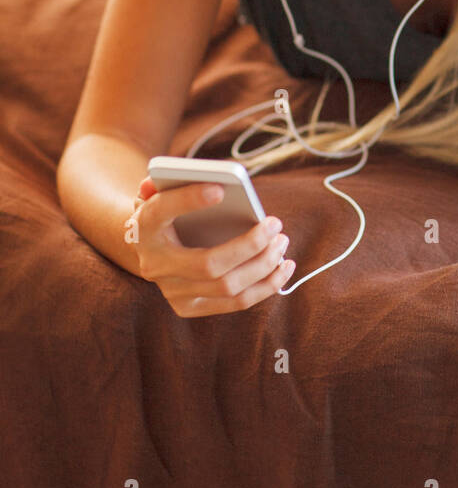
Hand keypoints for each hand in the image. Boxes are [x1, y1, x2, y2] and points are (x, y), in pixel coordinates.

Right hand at [131, 176, 295, 316]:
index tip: (220, 189)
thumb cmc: (167, 213)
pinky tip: (284, 267)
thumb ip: (171, 181)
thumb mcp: (161, 191)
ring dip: (264, 266)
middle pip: (208, 264)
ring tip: (282, 242)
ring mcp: (172, 291)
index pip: (162, 211)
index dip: (189, 200)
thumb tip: (193, 180)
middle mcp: (154, 265)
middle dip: (249, 245)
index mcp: (143, 226)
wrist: (147, 248)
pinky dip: (265, 287)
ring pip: (228, 287)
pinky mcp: (188, 307)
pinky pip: (235, 302)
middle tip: (275, 223)